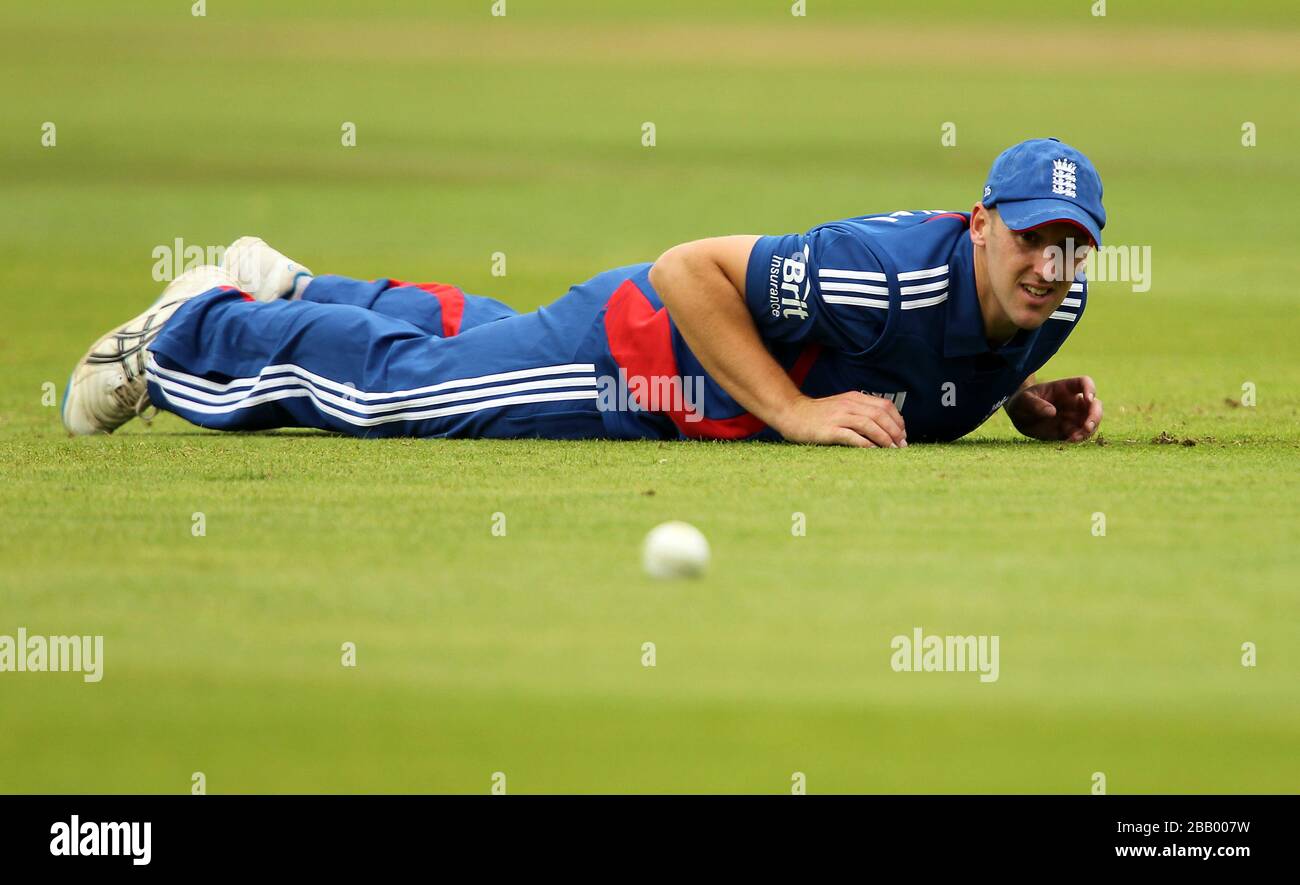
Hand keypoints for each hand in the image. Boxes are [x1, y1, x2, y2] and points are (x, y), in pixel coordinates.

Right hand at [774, 392, 906, 447]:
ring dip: (884, 438)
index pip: (885, 406)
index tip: (902, 435)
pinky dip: (866, 443)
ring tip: (892, 450)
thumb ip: (860, 412)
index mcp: (854, 398)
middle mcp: (849, 405)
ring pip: (869, 424)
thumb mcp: (842, 406)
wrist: (791, 413)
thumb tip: (881, 427)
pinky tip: (873, 451)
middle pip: (880, 415)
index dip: (898, 420)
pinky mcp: (829, 430)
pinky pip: (852, 436)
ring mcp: (839, 417)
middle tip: (901, 446)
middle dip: (895, 431)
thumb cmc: (817, 414)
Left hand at [1006, 376, 1102, 441]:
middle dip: (1095, 415)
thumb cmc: (1022, 402)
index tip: (1088, 398)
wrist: (1018, 416)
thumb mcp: (1024, 400)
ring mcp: (1073, 416)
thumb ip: (1035, 404)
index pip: (1084, 383)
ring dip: (1089, 430)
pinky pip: (1081, 434)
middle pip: (1095, 405)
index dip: (1090, 389)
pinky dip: (1080, 438)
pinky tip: (1070, 441)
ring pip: (1092, 421)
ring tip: (1075, 437)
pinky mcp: (1069, 430)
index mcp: (1065, 388)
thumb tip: (1052, 412)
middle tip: (1087, 426)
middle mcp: (1073, 401)